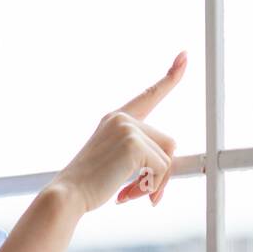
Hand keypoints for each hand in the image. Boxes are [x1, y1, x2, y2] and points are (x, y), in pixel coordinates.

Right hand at [48, 50, 186, 214]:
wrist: (67, 194)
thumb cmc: (88, 185)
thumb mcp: (114, 162)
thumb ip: (139, 155)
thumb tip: (169, 166)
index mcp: (115, 119)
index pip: (148, 96)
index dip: (170, 78)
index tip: (185, 57)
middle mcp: (122, 119)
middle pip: (167, 143)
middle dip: (160, 172)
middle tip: (143, 193)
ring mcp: (128, 128)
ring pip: (167, 157)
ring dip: (155, 182)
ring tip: (129, 193)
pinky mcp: (134, 144)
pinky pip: (162, 169)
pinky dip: (150, 186)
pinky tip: (126, 193)